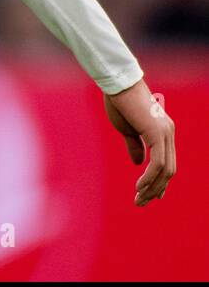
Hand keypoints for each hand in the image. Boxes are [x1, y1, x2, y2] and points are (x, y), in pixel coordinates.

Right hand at [104, 79, 174, 205]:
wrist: (117, 83)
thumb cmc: (119, 102)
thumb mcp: (126, 128)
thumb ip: (135, 145)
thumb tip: (139, 164)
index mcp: (162, 132)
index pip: (166, 162)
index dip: (159, 182)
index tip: (149, 196)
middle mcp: (168, 133)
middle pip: (168, 170)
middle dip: (155, 189)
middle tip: (140, 203)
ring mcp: (165, 133)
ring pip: (165, 170)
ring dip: (152, 188)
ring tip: (139, 199)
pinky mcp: (157, 133)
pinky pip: (158, 163)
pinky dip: (150, 178)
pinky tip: (139, 186)